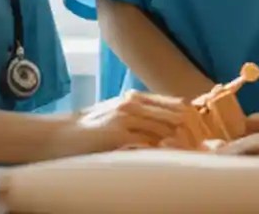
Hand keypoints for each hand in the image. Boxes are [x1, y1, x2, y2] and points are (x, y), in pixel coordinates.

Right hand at [55, 91, 189, 155]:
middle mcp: (132, 104)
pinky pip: (147, 144)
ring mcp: (125, 118)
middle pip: (174, 116)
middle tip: (202, 148)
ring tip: (190, 155)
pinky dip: (160, 152)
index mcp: (134, 98)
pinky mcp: (117, 135)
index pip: (174, 104)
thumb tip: (166, 123)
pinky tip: (167, 159)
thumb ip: (138, 115)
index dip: (191, 119)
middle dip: (190, 133)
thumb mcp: (114, 114)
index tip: (201, 134)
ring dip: (178, 144)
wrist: (56, 135)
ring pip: (164, 130)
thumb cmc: (86, 129)